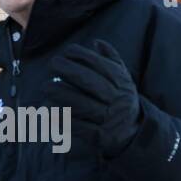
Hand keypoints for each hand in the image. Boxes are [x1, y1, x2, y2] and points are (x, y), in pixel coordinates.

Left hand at [50, 39, 142, 158]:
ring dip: (62, 95)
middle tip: (52, 64)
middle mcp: (120, 101)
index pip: (103, 66)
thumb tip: (97, 42)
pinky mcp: (101, 137)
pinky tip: (49, 111)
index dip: (83, 56)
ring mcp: (111, 120)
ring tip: (46, 87)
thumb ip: (112, 60)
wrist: (134, 132)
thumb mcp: (122, 79)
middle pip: (92, 83)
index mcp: (124, 85)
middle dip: (70, 71)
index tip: (66, 51)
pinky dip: (62, 119)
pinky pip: (79, 126)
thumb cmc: (119, 98)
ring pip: (83, 105)